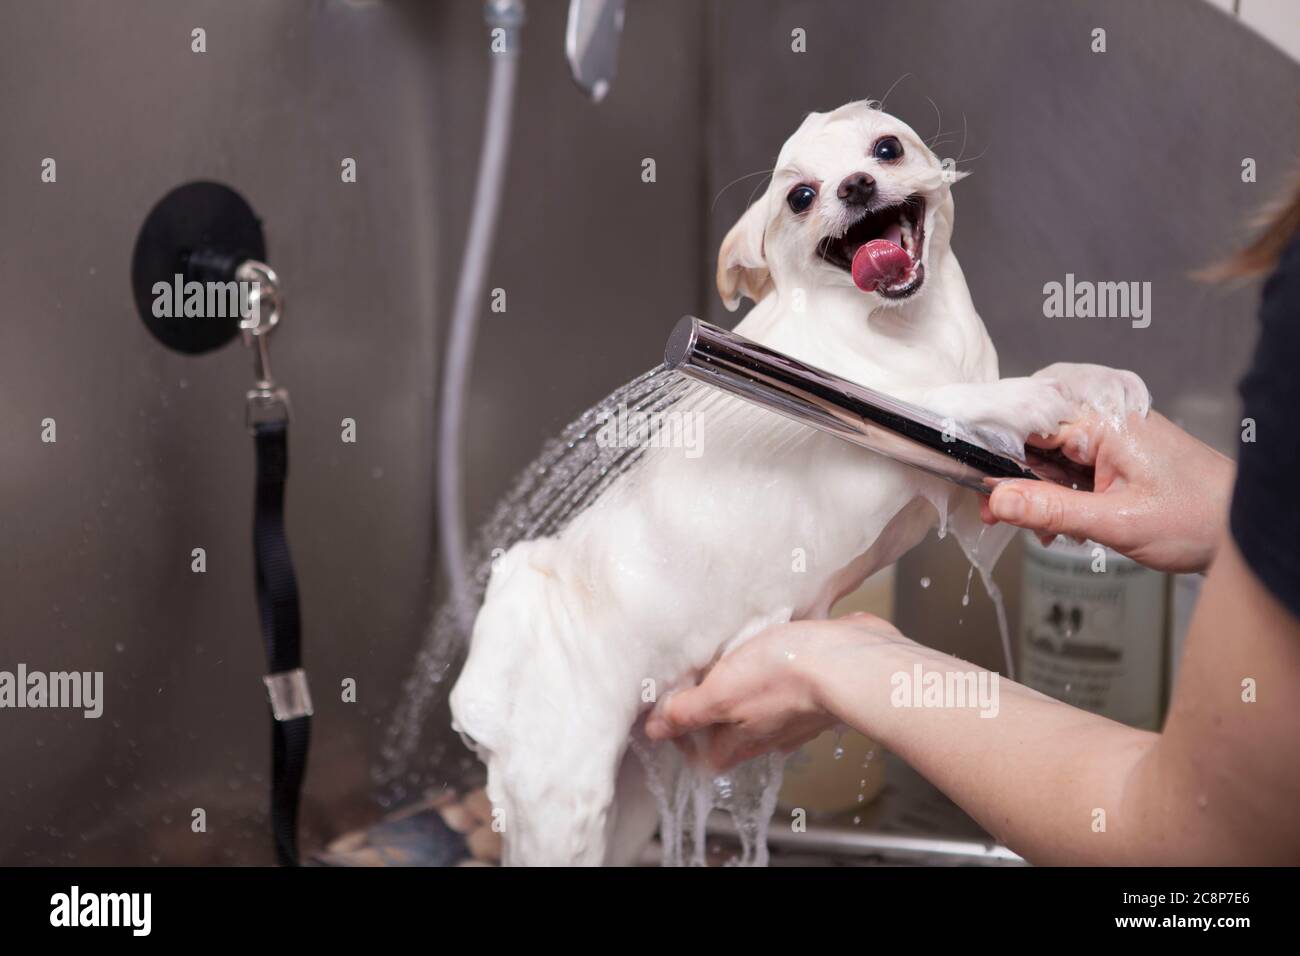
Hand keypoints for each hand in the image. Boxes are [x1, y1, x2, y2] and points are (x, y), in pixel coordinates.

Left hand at [643, 613, 909, 768]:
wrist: (850, 658)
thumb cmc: (787, 676)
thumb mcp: (721, 694)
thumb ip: (687, 713)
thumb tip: (654, 729)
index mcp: (744, 740)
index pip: (707, 757)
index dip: (686, 739)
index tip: (671, 711)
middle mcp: (772, 732)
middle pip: (735, 733)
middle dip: (714, 711)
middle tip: (697, 680)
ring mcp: (799, 711)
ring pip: (763, 709)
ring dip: (746, 689)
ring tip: (730, 659)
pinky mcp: (819, 683)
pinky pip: (792, 682)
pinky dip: (779, 669)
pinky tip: (772, 646)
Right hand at [981, 410, 1233, 572]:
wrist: (1243, 530)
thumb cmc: (1197, 518)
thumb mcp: (1116, 521)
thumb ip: (1051, 509)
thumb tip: (997, 499)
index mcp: (1104, 422)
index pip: (1027, 422)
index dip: (995, 452)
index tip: (974, 484)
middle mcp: (1105, 421)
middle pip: (1034, 439)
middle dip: (1014, 480)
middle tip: (997, 516)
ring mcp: (1111, 438)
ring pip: (1049, 457)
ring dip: (1037, 493)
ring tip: (1042, 529)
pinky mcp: (1116, 456)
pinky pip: (1069, 468)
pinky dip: (1058, 495)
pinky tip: (1060, 524)